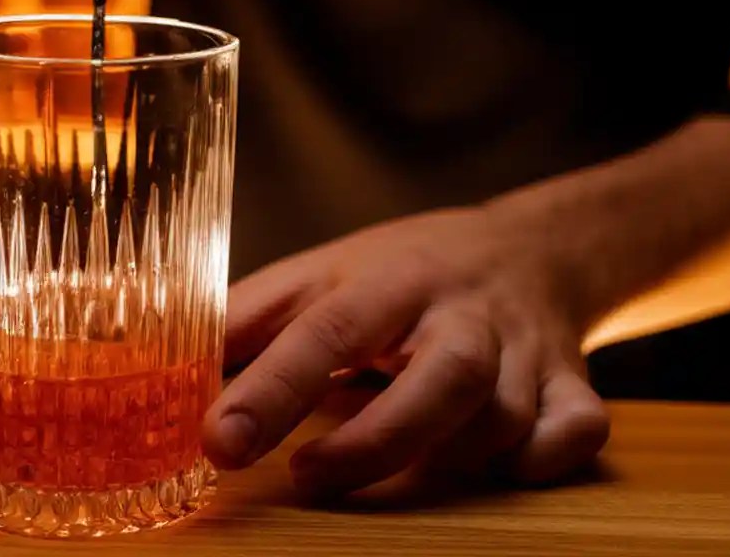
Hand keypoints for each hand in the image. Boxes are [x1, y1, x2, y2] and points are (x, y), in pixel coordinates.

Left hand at [202, 206, 610, 498]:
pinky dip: (540, 458)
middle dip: (371, 443)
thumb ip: (245, 319)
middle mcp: (461, 313)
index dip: (271, 390)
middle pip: (437, 380)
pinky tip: (496, 465)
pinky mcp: (572, 385)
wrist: (525, 249)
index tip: (217, 442)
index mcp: (387, 279)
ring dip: (440, 458)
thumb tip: (155, 361)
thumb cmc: (399, 272)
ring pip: (499, 417)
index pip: (325, 330)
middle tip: (303, 479)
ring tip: (376, 463)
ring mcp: (524, 351)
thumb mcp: (317, 276)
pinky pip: (573, 432)